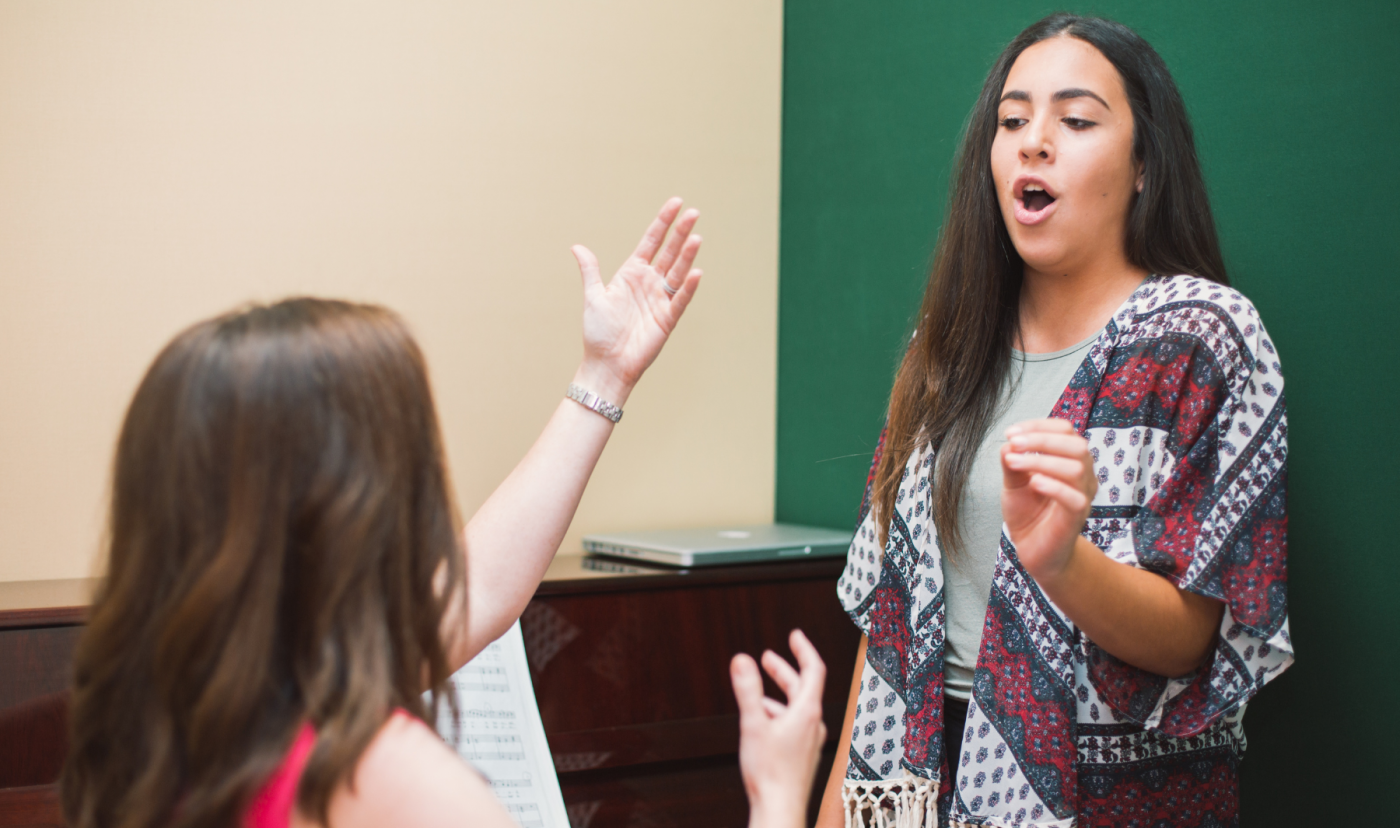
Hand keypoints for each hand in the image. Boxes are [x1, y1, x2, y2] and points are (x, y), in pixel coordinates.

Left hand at [570, 197, 702, 403]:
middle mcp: (649, 283)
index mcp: (631, 273)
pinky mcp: (667, 318)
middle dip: (681, 232)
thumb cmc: (598, 333)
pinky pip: (680, 300)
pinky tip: (695, 272)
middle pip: (669, 252)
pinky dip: (688, 287)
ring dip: (687, 255)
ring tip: (697, 236)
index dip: (663, 222)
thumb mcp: (593, 296)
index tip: (675, 203)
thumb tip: (578, 246)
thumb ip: (591, 270)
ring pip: (678, 272)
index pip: (652, 242)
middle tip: (692, 213)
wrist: (606, 364)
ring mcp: (660, 300)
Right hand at [731, 630, 827, 827]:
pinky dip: (778, 715)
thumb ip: (747, 690)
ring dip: (777, 695)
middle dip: (784, 670)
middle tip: (768, 658)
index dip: (804, 649)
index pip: (813, 670)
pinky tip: (761, 724)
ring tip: (756, 693)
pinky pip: (794, 725)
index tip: (795, 635)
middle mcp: (813, 725)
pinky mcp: (803, 756)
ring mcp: (810, 741)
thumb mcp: (753, 724)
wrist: (780, 811)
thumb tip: (741, 659)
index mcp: (807, 712)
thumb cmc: (770, 773)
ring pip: (797, 708)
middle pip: (803, 688)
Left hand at [1001, 418, 1096, 585]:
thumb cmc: (1028, 512)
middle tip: (1013, 443)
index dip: (1039, 426)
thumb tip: (1008, 442)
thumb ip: (1012, 462)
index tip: (1011, 432)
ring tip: (1014, 463)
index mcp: (1069, 459)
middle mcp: (1082, 474)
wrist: (1033, 548)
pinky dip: (1053, 486)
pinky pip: (1075, 498)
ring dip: (1042, 460)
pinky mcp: (1077, 517)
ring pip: (1076, 468)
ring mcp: (1083, 496)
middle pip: (1076, 444)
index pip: (1065, 430)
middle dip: (1042, 439)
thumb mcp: (1013, 482)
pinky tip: (1033, 483)